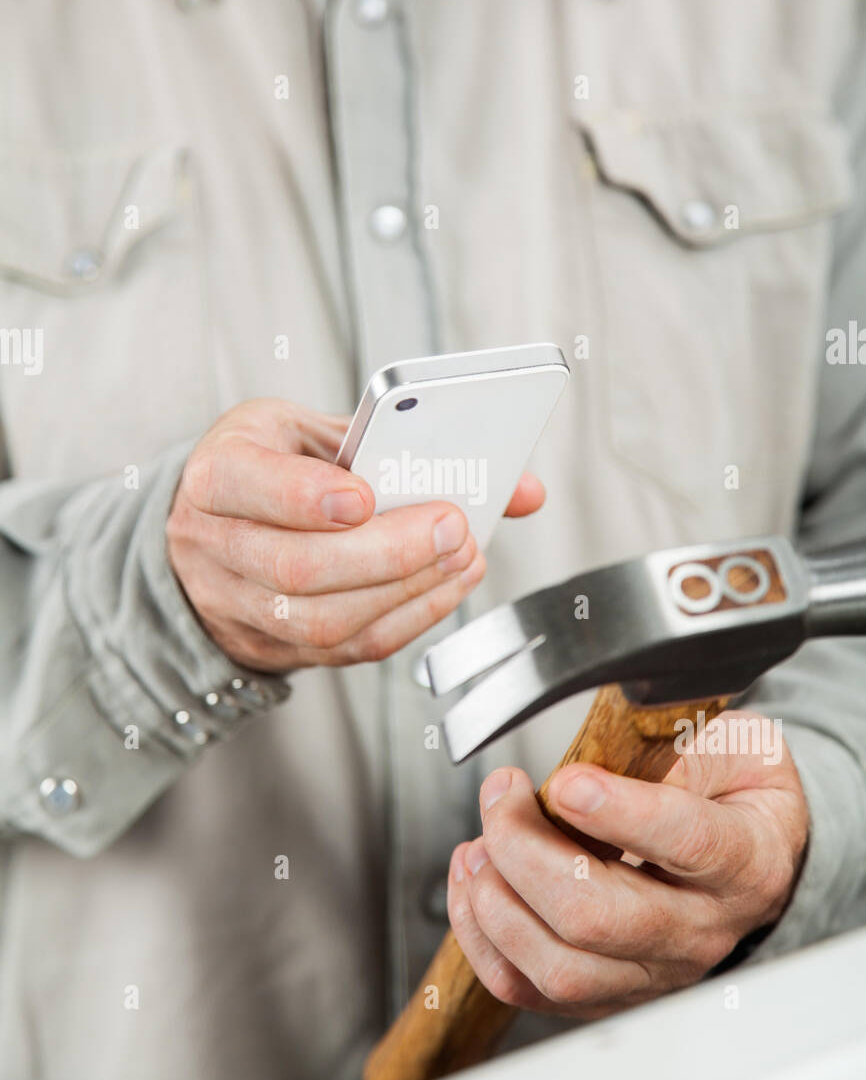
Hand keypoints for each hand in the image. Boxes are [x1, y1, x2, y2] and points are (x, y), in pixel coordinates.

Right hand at [166, 397, 543, 671]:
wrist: (214, 529)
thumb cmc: (272, 466)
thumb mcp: (314, 431)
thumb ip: (399, 445)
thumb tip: (520, 488)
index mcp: (215, 474)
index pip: (243, 484)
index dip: (303, 495)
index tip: (363, 494)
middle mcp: (213, 545)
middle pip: (295, 566)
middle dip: (386, 551)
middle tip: (450, 527)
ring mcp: (237, 606)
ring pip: (322, 619)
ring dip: (405, 590)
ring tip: (462, 556)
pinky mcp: (275, 647)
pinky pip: (347, 648)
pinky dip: (409, 618)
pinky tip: (446, 587)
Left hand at [447, 710, 808, 1016]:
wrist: (750, 853)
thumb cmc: (734, 792)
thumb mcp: (733, 743)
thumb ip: (677, 740)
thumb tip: (604, 746)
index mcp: (744, 859)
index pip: (687, 844)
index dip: (620, 812)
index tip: (565, 781)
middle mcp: (700, 929)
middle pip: (597, 917)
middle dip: (524, 850)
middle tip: (502, 795)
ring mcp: (652, 970)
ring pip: (558, 966)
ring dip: (496, 901)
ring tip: (480, 843)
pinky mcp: (606, 991)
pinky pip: (527, 987)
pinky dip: (482, 937)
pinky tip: (475, 884)